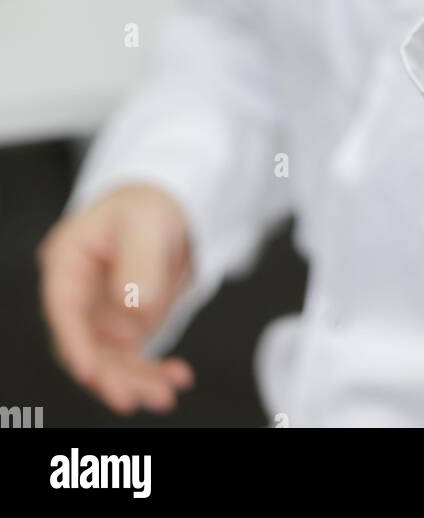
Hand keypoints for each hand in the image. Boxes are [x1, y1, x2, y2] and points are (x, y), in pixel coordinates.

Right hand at [37, 184, 195, 414]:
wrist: (165, 208)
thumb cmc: (147, 207)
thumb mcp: (146, 223)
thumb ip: (140, 266)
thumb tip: (135, 317)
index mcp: (68, 260)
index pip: (63, 308)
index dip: (74, 343)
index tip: (89, 372)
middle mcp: (78, 293)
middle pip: (85, 343)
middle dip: (109, 376)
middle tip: (132, 399)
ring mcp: (99, 315)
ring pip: (109, 359)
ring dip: (135, 381)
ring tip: (166, 394)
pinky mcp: (121, 329)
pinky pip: (133, 357)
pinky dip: (153, 370)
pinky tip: (178, 376)